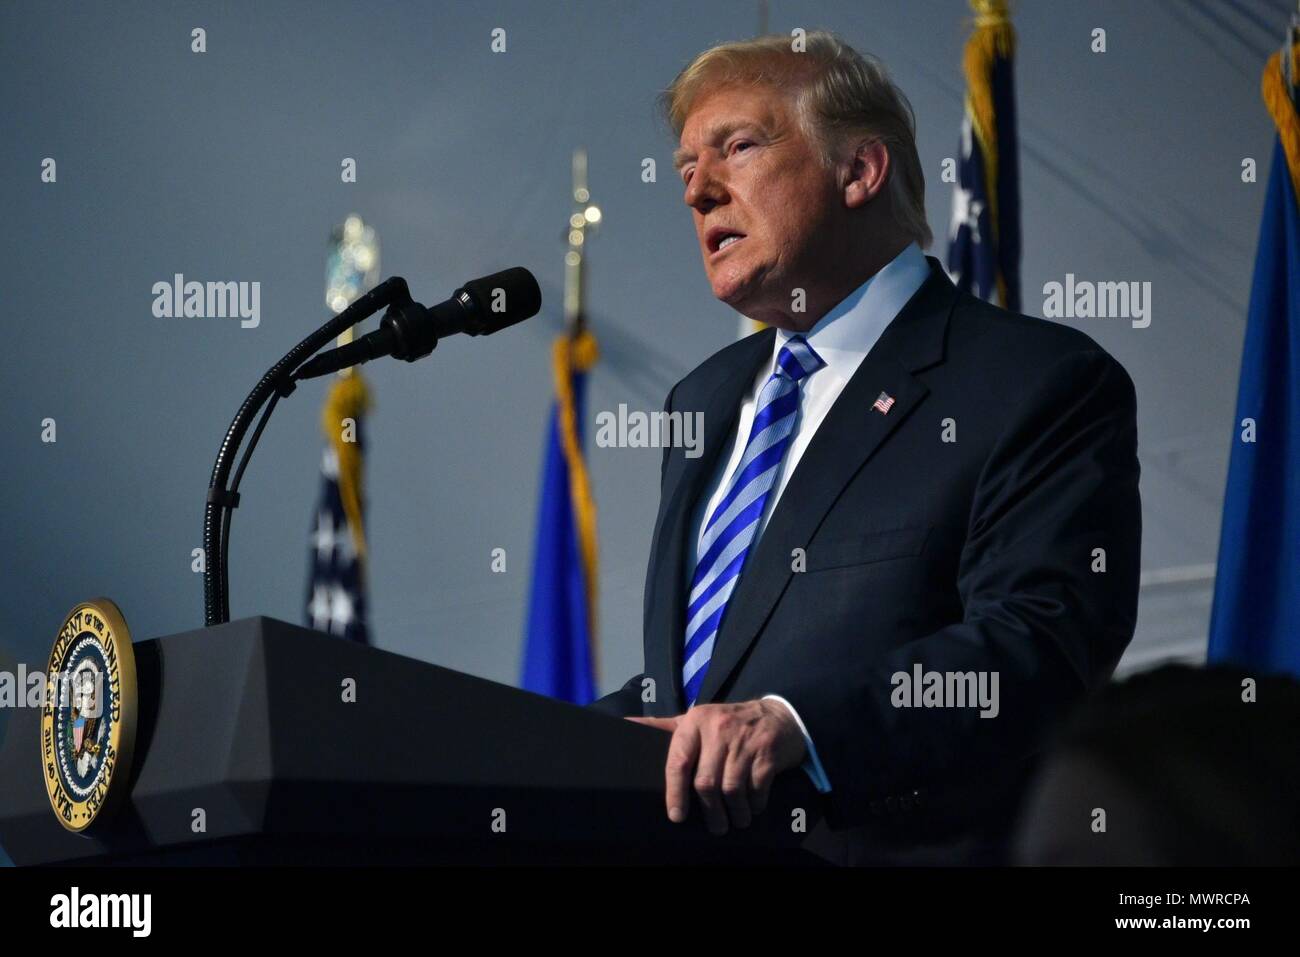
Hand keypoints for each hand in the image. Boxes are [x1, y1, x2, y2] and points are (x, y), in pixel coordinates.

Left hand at [626, 699, 805, 834]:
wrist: (777, 715)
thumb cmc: (727, 722)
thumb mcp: (695, 720)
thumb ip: (662, 726)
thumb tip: (625, 726)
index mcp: (695, 721)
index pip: (679, 760)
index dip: (674, 792)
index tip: (676, 815)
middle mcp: (719, 728)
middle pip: (706, 782)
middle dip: (710, 811)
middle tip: (715, 826)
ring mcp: (744, 740)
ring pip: (732, 789)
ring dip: (734, 812)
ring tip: (735, 820)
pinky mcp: (767, 752)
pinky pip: (757, 788)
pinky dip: (754, 804)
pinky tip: (752, 807)